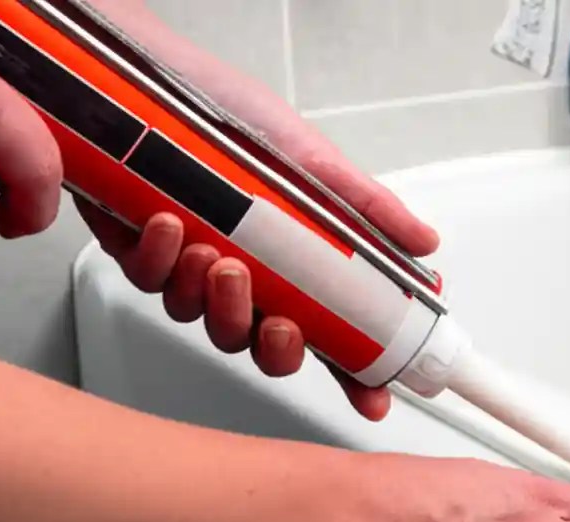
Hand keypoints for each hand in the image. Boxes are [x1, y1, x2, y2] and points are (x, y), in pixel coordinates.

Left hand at [75, 5, 437, 421]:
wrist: (151, 75)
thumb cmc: (230, 112)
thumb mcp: (313, 160)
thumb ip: (367, 207)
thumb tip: (425, 245)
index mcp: (295, 266)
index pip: (333, 336)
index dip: (355, 376)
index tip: (373, 398)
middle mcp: (250, 277)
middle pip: (265, 349)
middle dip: (273, 346)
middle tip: (278, 319)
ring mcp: (196, 271)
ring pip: (207, 324)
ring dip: (217, 302)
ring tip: (220, 258)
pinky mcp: (143, 255)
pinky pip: (151, 283)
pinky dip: (162, 262)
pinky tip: (172, 230)